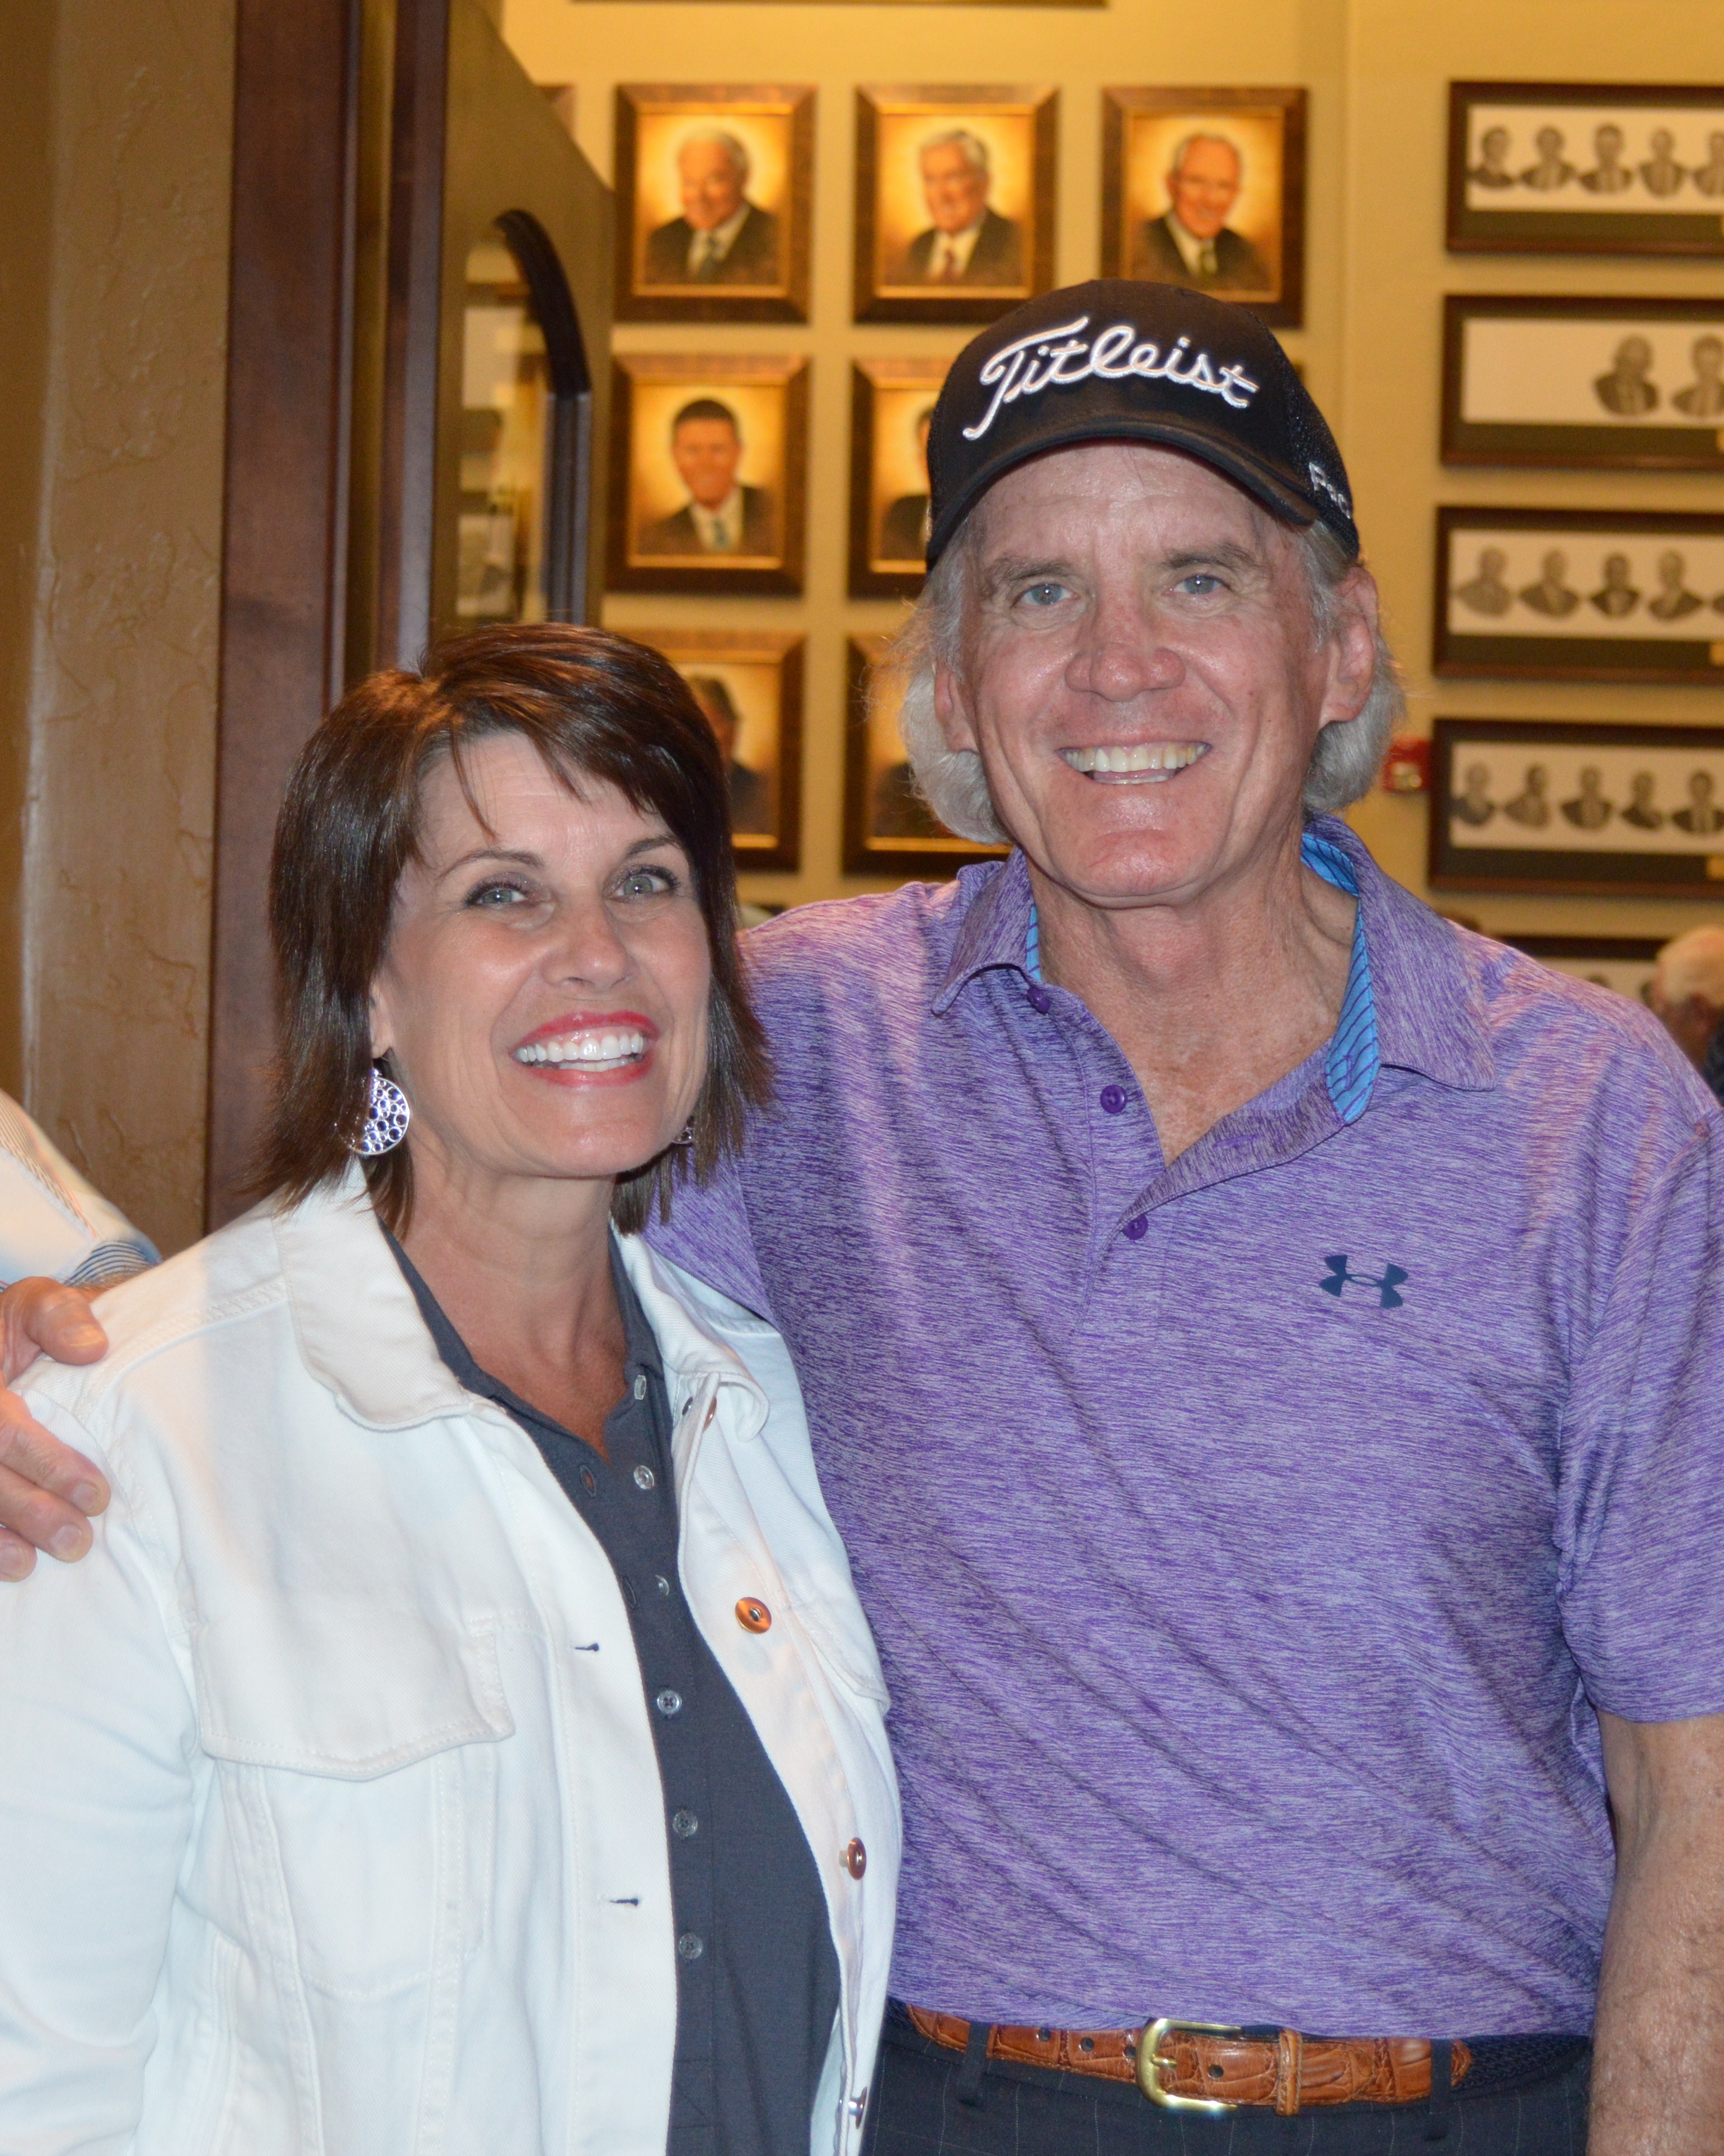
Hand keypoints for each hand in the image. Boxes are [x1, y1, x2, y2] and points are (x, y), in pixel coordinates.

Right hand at [0, 1280, 110, 1579]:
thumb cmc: (19, 1328)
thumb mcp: (37, 1304)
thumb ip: (60, 1317)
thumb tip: (92, 1348)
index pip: (2, 1429)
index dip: (47, 1464)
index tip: (96, 1495)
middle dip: (27, 1511)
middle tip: (76, 1541)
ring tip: (30, 1564)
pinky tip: (2, 1565)